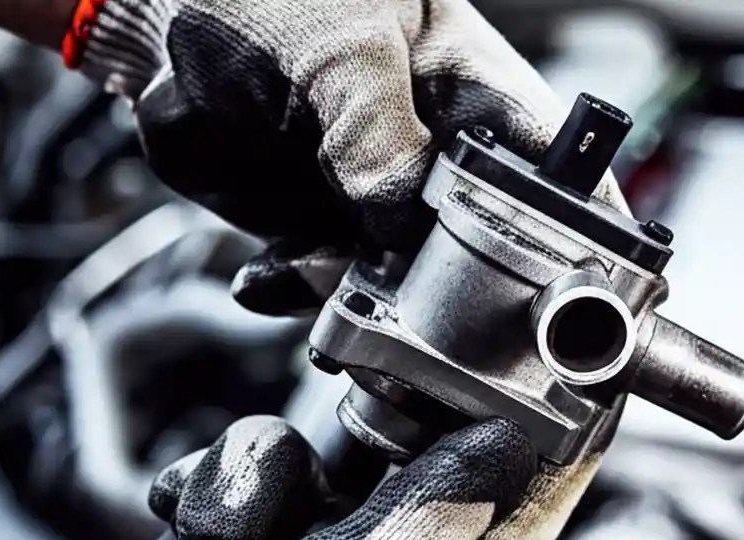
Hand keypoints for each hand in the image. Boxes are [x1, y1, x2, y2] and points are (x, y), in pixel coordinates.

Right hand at [37, 415, 606, 539]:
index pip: (520, 510)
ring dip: (262, 476)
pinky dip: (212, 487)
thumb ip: (422, 527)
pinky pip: (250, 457)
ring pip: (317, 442)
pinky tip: (189, 538)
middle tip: (361, 404)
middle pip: (420, 454)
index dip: (547, 442)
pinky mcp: (252, 524)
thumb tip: (504, 447)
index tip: (565, 374)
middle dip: (383, 427)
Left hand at [79, 0, 627, 315]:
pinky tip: (272, 274)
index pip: (558, 178)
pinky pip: (331, 288)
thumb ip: (378, 133)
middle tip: (401, 305)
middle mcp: (438, 157)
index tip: (564, 305)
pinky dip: (302, 295)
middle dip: (452, 297)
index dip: (577, 244)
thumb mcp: (335, 47)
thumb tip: (402, 219)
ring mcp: (379, 198)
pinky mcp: (321, 226)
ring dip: (367, 306)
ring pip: (408, 290)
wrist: (166, 17)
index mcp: (475, 95)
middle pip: (489, 257)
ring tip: (308, 269)